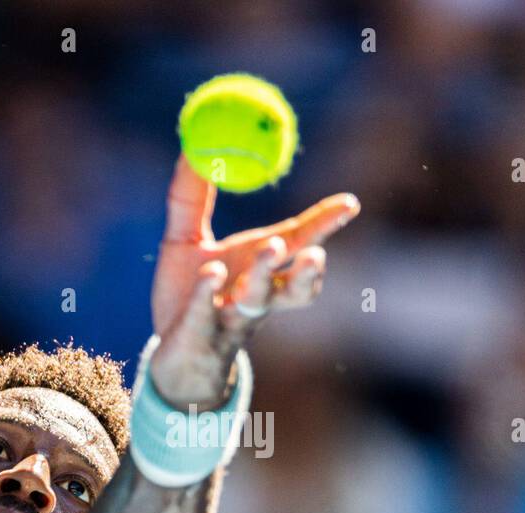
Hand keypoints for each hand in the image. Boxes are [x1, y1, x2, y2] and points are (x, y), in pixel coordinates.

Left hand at [149, 155, 359, 409]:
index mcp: (258, 268)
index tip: (350, 203)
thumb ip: (190, 197)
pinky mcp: (198, 334)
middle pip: (292, 283)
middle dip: (308, 263)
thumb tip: (192, 147)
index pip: (298, 243)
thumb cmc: (185, 295)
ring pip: (258, 301)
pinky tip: (211, 271)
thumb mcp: (183, 239)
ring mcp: (229, 318)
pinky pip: (205, 313)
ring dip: (267, 274)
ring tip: (273, 246)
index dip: (325, 225)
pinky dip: (209, 292)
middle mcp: (255, 296)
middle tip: (316, 243)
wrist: (173, 354)